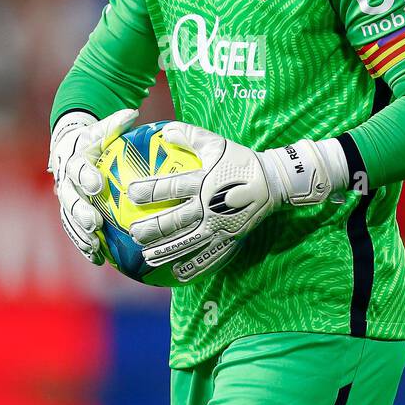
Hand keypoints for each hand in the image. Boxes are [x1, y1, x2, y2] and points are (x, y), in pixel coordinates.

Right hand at [47, 108, 137, 264]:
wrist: (68, 147)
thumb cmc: (94, 139)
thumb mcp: (103, 128)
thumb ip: (115, 123)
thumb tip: (132, 112)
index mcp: (73, 158)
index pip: (77, 167)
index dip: (85, 176)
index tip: (97, 185)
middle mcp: (64, 179)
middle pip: (68, 198)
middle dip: (80, 211)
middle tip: (94, 224)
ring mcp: (64, 197)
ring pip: (68, 218)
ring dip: (80, 234)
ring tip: (95, 247)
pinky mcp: (67, 212)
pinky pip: (73, 230)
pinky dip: (83, 245)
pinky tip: (98, 259)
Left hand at [126, 122, 346, 277]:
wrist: (274, 180)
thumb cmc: (240, 160)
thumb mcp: (216, 143)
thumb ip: (189, 135)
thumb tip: (164, 130)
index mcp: (203, 182)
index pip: (170, 187)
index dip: (149, 190)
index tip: (130, 194)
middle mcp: (209, 206)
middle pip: (175, 220)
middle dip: (152, 228)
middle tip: (133, 233)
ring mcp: (220, 225)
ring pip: (188, 242)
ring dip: (166, 250)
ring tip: (147, 257)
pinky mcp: (231, 238)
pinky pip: (211, 255)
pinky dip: (195, 266)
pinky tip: (179, 274)